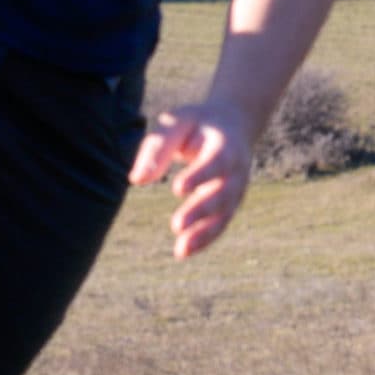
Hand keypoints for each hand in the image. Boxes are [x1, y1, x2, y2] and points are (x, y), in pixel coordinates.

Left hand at [130, 97, 256, 260]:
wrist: (234, 124)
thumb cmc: (197, 123)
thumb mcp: (176, 122)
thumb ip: (158, 147)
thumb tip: (137, 180)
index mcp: (226, 144)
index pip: (216, 162)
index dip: (200, 175)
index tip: (177, 188)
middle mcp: (237, 170)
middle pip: (222, 194)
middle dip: (201, 210)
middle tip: (177, 225)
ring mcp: (237, 189)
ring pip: (224, 215)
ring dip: (204, 234)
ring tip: (180, 250)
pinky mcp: (230, 203)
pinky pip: (220, 224)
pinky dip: (205, 239)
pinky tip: (183, 252)